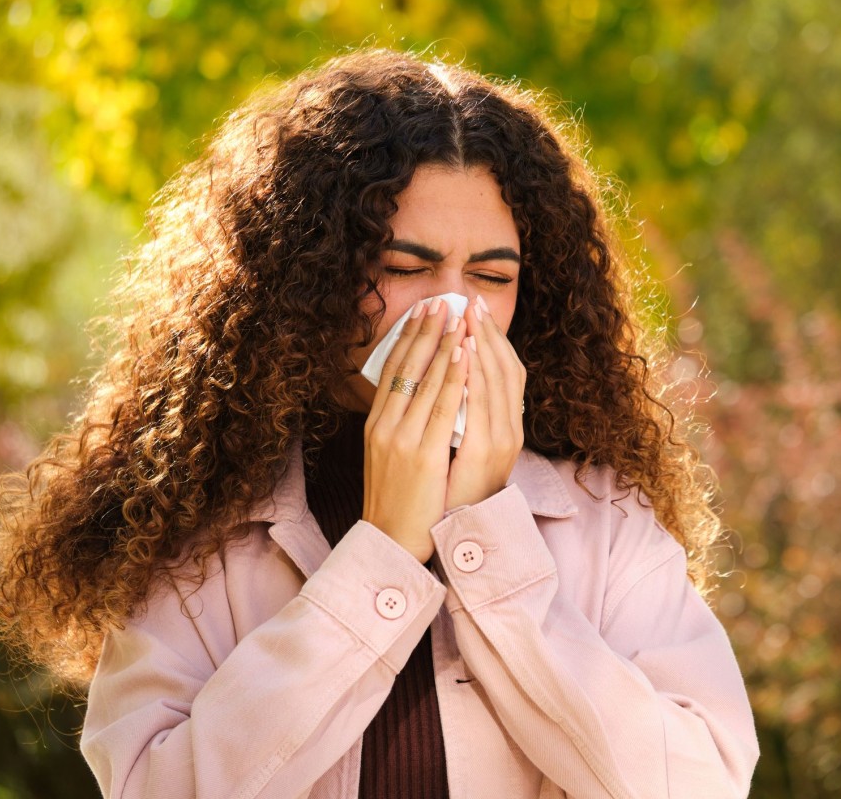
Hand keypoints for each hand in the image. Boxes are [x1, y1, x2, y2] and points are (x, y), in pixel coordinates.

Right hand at [363, 299, 468, 561]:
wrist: (391, 541)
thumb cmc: (396, 500)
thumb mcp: (390, 456)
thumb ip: (400, 426)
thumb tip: (416, 397)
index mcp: (377, 424)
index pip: (392, 370)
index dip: (408, 338)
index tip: (423, 312)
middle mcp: (385, 426)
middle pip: (406, 366)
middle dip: (426, 330)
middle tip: (442, 300)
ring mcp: (402, 439)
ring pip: (425, 380)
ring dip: (444, 343)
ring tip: (458, 315)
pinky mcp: (421, 454)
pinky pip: (441, 406)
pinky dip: (453, 376)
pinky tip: (464, 354)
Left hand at [446, 294, 525, 510]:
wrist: (445, 536)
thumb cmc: (448, 495)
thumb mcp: (461, 452)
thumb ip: (463, 418)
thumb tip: (453, 382)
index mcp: (506, 430)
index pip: (507, 373)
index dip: (494, 340)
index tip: (478, 311)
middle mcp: (509, 433)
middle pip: (504, 371)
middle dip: (487, 334)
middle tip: (473, 301)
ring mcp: (499, 442)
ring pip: (493, 382)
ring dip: (480, 347)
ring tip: (466, 316)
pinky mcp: (481, 453)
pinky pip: (476, 405)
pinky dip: (470, 376)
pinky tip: (461, 353)